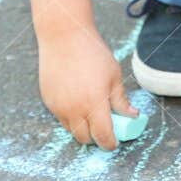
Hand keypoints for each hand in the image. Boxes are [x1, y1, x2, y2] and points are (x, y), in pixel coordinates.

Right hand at [37, 27, 137, 149]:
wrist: (64, 36)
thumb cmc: (93, 53)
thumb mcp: (114, 75)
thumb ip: (121, 100)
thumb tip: (132, 116)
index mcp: (95, 104)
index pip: (103, 136)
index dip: (111, 143)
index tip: (115, 142)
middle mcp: (74, 109)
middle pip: (85, 139)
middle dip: (95, 138)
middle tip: (104, 128)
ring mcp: (58, 106)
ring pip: (71, 130)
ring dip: (82, 128)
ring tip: (91, 113)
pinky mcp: (48, 101)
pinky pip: (60, 117)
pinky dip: (70, 116)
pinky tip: (77, 100)